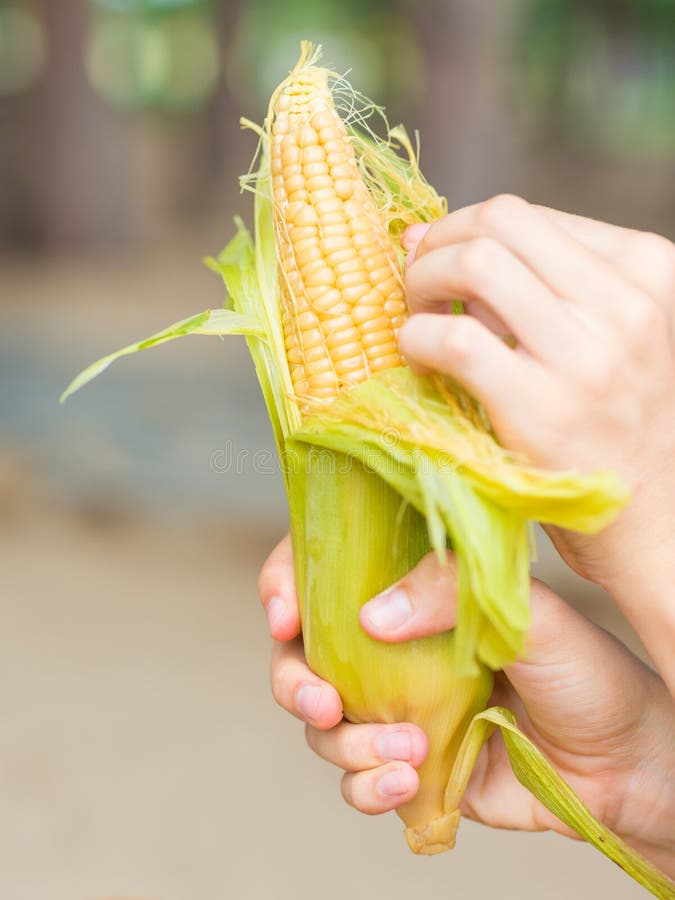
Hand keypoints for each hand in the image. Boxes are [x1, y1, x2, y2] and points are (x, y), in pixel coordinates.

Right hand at [259, 535, 674, 876]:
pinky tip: (405, 783)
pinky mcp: (408, 765)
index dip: (285, 585)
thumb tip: (368, 617)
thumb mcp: (527, 614)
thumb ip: (449, 596)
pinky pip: (357, 781)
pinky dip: (366, 787)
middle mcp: (393, 648)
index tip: (283, 616)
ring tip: (407, 751)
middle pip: (303, 656)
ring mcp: (397, 708)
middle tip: (324, 703)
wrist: (622, 763)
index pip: (325, 571)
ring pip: (324, 727)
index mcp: (414, 593)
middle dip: (295, 682)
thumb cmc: (583, 669)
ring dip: (347, 746)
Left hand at [399, 199, 674, 689]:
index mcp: (648, 271)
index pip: (528, 215)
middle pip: (500, 220)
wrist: (658, 524)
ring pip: (476, 264)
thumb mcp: (610, 336)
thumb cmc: (619, 427)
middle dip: (437, 244)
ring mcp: (589, 356)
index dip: (462, 229)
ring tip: (414, 319)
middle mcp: (627, 303)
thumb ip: (546, 288)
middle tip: (413, 283)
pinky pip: (456, 339)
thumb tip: (435, 239)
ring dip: (422, 283)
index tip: (430, 255)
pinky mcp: (544, 409)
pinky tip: (418, 360)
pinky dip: (417, 339)